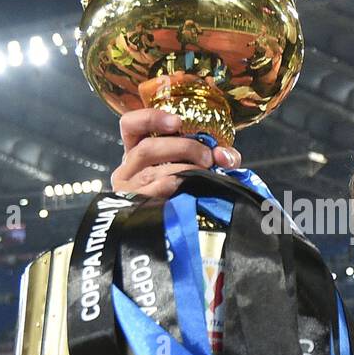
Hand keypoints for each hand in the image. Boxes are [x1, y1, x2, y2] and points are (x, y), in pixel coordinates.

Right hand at [110, 108, 241, 200]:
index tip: (177, 122)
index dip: (151, 118)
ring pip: (152, 171)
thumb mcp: (194, 168)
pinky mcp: (133, 208)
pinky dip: (175, 186)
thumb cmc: (184, 194)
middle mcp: (127, 169)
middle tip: (208, 157)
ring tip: (204, 173)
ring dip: (184, 168)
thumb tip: (226, 156)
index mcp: (137, 153)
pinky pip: (153, 192)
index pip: (130, 125)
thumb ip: (214, 156)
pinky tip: (189, 188)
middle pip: (148, 148)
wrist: (174, 236)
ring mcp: (127, 190)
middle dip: (184, 147)